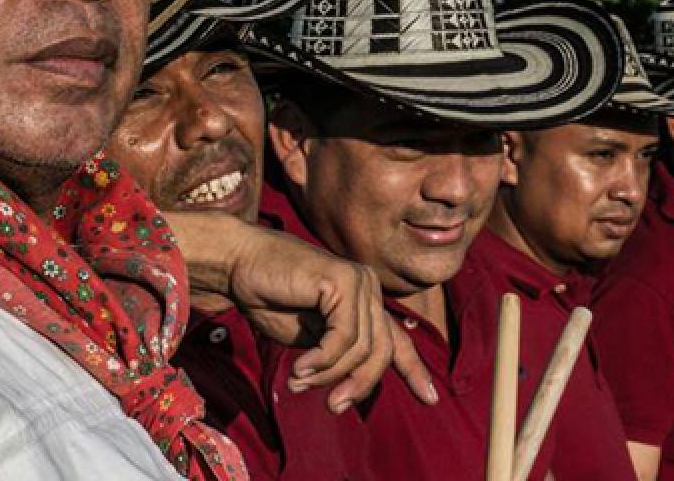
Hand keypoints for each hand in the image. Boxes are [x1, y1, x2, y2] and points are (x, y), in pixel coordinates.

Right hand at [166, 212, 436, 412]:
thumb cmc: (271, 299)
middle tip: (334, 408)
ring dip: (329, 374)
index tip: (431, 399)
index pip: (396, 341)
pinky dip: (323, 360)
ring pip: (361, 349)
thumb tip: (352, 390)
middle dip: (359, 385)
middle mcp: (368, 289)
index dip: (414, 371)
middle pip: (380, 352)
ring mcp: (359, 282)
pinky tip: (301, 368)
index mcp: (364, 303)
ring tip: (300, 380)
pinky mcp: (343, 280)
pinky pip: (345, 337)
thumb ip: (336, 356)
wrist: (242, 265)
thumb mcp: (310, 339)